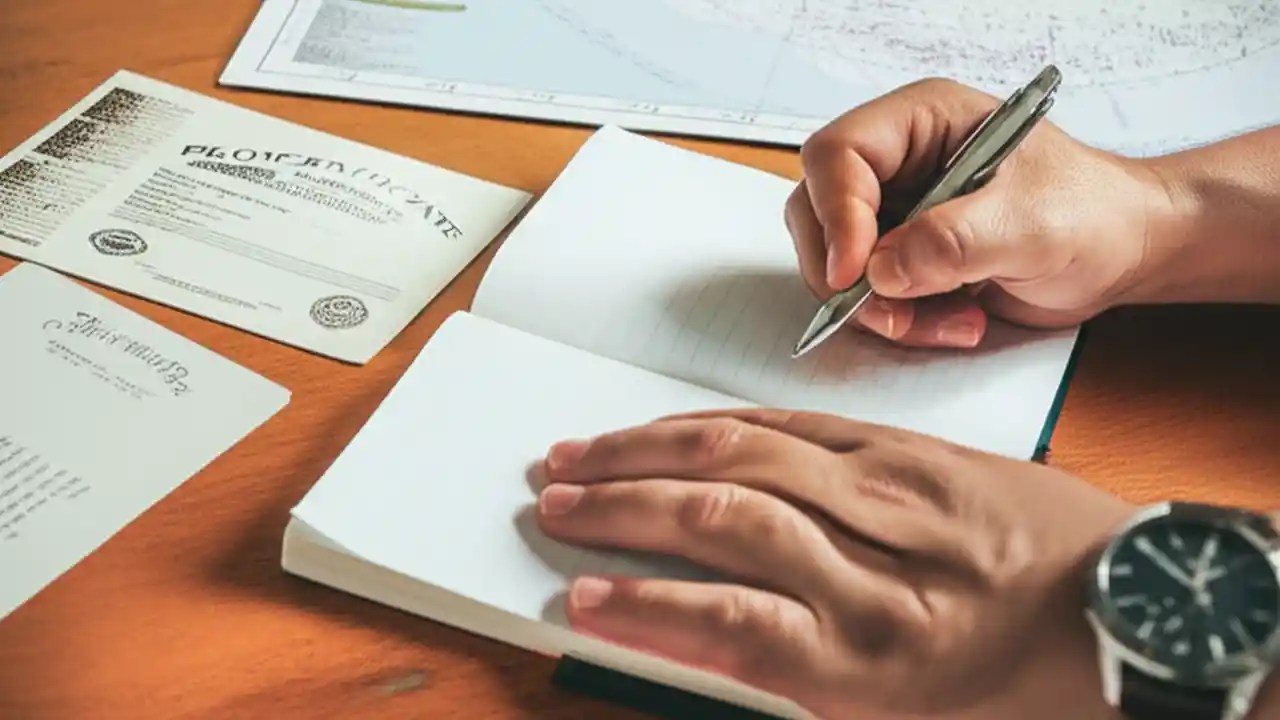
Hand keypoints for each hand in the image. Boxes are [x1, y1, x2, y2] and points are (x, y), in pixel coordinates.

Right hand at [535, 409, 1134, 718]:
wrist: (1123, 600)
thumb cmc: (1022, 677)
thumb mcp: (903, 713)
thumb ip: (796, 675)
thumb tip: (696, 636)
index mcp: (879, 658)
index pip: (735, 624)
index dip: (646, 608)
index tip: (578, 599)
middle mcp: (880, 569)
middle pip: (726, 521)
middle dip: (623, 509)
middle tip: (552, 505)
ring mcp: (894, 495)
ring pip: (748, 455)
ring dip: (649, 453)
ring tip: (581, 457)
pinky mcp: (907, 447)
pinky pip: (795, 424)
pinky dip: (717, 423)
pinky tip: (667, 428)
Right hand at [784, 78, 1174, 347]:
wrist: (1123, 252)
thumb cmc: (1092, 213)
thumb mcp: (1030, 224)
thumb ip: (954, 242)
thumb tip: (883, 270)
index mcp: (920, 122)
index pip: (838, 155)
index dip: (835, 213)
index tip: (855, 272)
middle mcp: (896, 162)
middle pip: (817, 211)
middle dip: (848, 274)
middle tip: (892, 313)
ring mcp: (894, 212)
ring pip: (836, 262)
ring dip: (880, 307)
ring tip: (952, 320)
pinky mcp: (901, 258)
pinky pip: (866, 295)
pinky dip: (901, 321)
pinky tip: (958, 321)